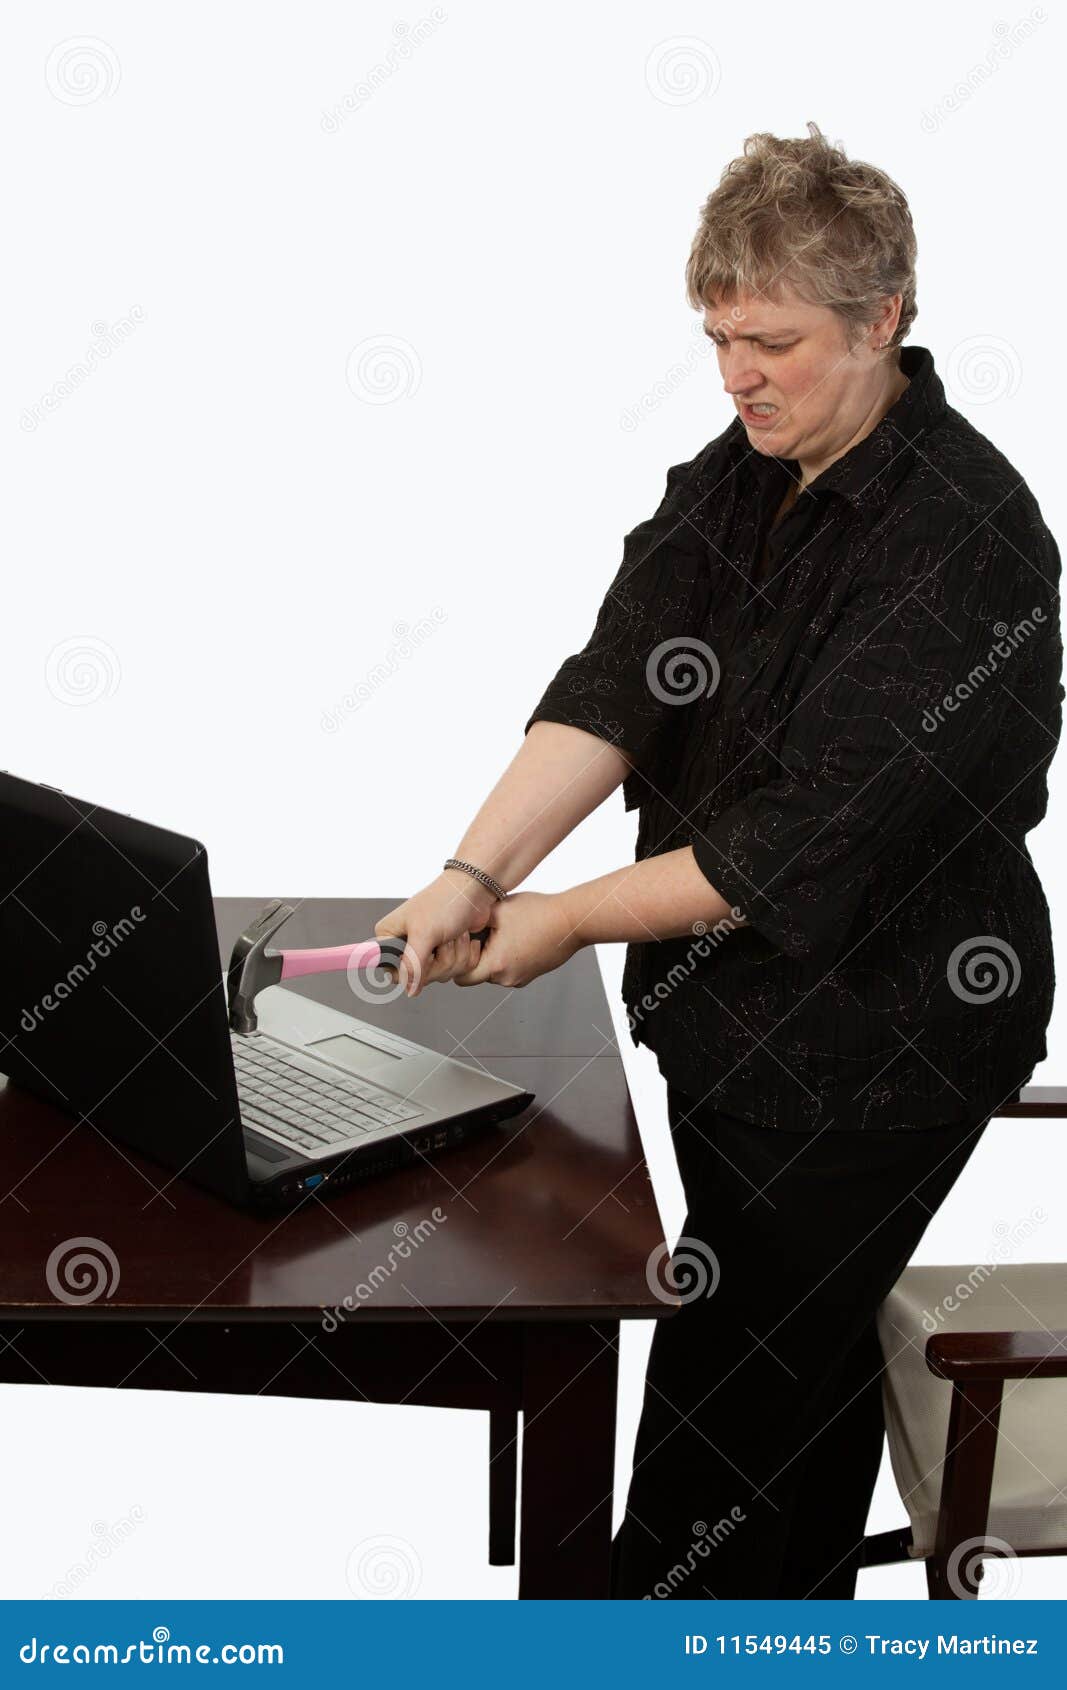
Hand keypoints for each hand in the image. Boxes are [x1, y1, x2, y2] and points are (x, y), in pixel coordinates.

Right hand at [375, 870, 496, 997]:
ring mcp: (428, 951)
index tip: (424, 956)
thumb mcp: (424, 933)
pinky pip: (455, 971)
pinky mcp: (446, 954)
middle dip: (439, 960)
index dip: (409, 969)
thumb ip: (413, 964)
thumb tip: (408, 988)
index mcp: (390, 935)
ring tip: (454, 934)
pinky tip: (463, 938)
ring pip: (439, 975)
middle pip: (418, 978)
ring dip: (454, 955)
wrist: (474, 890)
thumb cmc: (446, 901)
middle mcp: (406, 945)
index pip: (391, 970)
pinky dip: (465, 956)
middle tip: (442, 940)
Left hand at [452, 890, 584, 990]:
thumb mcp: (497, 910)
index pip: (462, 978)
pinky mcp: (531, 974)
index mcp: (496, 966)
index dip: (459, 960)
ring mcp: (521, 978)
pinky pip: (510, 968)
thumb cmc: (539, 913)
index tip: (466, 943)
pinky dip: (509, 955)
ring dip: (494, 954)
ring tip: (504, 931)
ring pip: (495, 971)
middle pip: (478, 974)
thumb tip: (458, 927)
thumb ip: (472, 922)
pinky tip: (517, 936)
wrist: (571, 920)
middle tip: (485, 932)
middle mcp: (508, 978)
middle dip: (478, 955)